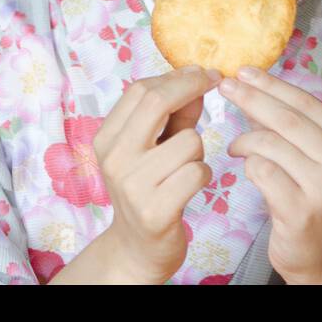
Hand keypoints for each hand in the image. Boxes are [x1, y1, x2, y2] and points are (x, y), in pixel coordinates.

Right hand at [91, 66, 221, 283]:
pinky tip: (190, 187)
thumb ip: (175, 114)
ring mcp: (133, 185)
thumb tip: (200, 78)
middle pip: (157, 102)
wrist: (137, 248)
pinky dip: (203, 175)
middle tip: (214, 83)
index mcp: (107, 138)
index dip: (177, 77)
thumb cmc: (150, 189)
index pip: (141, 90)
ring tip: (186, 166)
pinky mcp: (155, 211)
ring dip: (199, 149)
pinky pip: (197, 172)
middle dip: (192, 88)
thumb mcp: (154, 147)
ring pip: (189, 141)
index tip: (202, 73)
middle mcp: (114, 159)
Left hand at [221, 67, 321, 283]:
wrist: (314, 252)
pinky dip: (248, 165)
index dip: (274, 84)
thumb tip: (251, 84)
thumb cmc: (306, 196)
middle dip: (252, 99)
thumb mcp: (308, 156)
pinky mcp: (302, 211)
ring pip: (272, 144)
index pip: (308, 103)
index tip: (245, 72)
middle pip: (289, 120)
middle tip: (226, 86)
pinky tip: (247, 169)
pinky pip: (263, 172)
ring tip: (235, 145)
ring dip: (245, 139)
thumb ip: (288, 124)